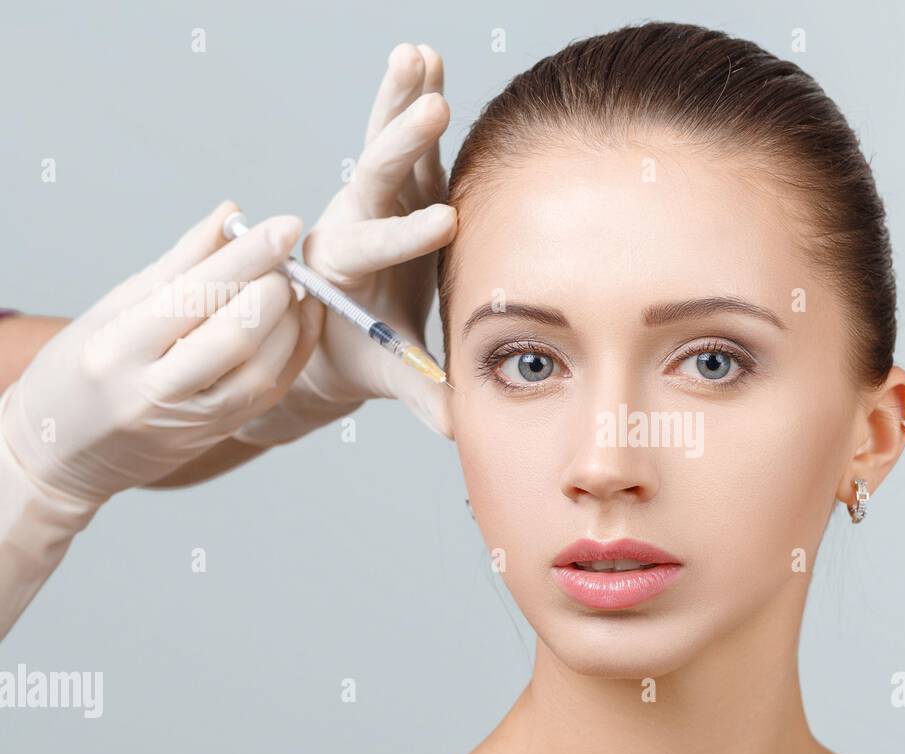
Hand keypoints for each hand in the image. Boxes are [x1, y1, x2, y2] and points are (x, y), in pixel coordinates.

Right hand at [0, 200, 319, 507]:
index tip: (285, 225)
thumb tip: (231, 215)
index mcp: (117, 348)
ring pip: (262, 369)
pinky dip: (295, 349)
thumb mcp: (112, 309)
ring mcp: (189, 420)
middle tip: (285, 258)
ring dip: (292, 320)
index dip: (248, 257)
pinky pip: (271, 390)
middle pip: (235, 335)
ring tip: (293, 287)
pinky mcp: (217, 434)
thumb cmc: (80, 370)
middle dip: (274, 288)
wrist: (61, 454)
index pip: (194, 294)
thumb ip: (179, 263)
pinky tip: (301, 318)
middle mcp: (153, 390)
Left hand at [233, 42, 457, 446]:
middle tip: (430, 112)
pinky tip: (424, 54)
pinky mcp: (388, 184)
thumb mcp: (384, 375)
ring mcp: (368, 197)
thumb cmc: (361, 355)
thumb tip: (457, 429)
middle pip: (373, 179)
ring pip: (384, 144)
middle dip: (402, 146)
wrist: (329, 330)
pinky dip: (411, 95)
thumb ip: (419, 394)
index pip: (374, 248)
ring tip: (418, 56)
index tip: (443, 223)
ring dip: (402, 101)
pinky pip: (399, 135)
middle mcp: (349, 221)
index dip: (406, 237)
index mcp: (345, 270)